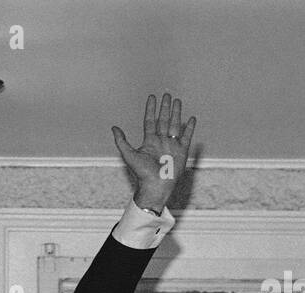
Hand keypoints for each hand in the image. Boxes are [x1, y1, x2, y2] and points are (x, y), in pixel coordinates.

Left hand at [112, 92, 195, 209]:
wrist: (156, 186)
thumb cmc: (142, 174)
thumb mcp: (129, 155)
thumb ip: (121, 141)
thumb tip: (114, 128)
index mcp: (149, 141)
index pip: (150, 121)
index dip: (150, 109)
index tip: (151, 97)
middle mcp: (161, 141)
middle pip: (163, 120)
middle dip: (165, 108)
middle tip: (166, 95)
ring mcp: (172, 145)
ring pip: (175, 125)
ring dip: (176, 113)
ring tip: (177, 101)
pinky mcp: (182, 151)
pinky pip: (186, 137)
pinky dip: (189, 128)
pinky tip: (191, 119)